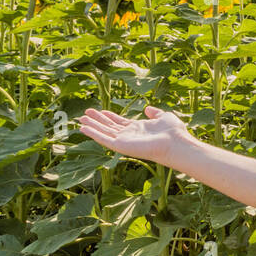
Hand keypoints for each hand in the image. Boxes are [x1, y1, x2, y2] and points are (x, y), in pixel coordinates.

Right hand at [78, 106, 192, 166]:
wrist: (175, 142)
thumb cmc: (173, 131)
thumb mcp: (163, 117)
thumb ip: (154, 113)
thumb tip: (148, 108)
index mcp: (138, 128)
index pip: (119, 122)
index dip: (109, 116)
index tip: (100, 111)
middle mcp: (129, 135)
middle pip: (109, 127)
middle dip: (97, 120)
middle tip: (85, 114)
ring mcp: (124, 141)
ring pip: (104, 132)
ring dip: (92, 126)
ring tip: (81, 119)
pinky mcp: (121, 146)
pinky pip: (104, 139)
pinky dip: (93, 134)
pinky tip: (84, 128)